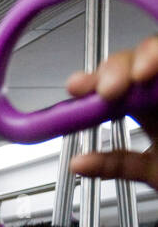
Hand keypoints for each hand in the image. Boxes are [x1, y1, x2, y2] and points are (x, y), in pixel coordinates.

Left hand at [69, 36, 157, 186]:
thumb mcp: (152, 170)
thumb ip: (118, 164)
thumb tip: (79, 163)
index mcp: (152, 104)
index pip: (120, 81)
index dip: (96, 79)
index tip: (77, 87)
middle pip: (141, 58)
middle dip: (120, 67)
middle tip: (110, 89)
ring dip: (150, 56)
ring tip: (141, 74)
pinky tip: (154, 69)